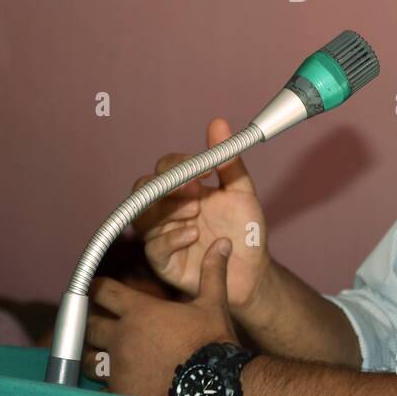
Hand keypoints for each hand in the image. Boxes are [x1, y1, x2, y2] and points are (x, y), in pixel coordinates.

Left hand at [83, 238, 240, 395]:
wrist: (213, 386)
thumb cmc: (212, 344)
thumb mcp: (213, 305)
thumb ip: (212, 273)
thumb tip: (223, 244)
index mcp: (140, 311)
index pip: (103, 291)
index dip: (98, 288)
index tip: (97, 289)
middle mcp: (122, 337)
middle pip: (89, 324)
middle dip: (91, 323)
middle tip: (97, 324)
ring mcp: (118, 367)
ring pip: (88, 358)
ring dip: (92, 355)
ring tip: (101, 356)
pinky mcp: (120, 391)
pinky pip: (100, 387)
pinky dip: (105, 383)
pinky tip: (116, 382)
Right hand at [131, 117, 269, 310]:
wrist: (254, 271)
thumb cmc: (245, 231)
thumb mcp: (242, 192)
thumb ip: (229, 161)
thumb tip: (218, 123)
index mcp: (183, 190)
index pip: (165, 168)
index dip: (178, 165)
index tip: (204, 171)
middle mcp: (167, 210)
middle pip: (144, 188)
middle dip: (166, 186)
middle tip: (194, 190)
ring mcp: (162, 235)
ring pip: (142, 216)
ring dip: (168, 210)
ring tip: (196, 212)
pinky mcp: (164, 262)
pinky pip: (153, 247)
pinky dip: (171, 238)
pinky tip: (193, 234)